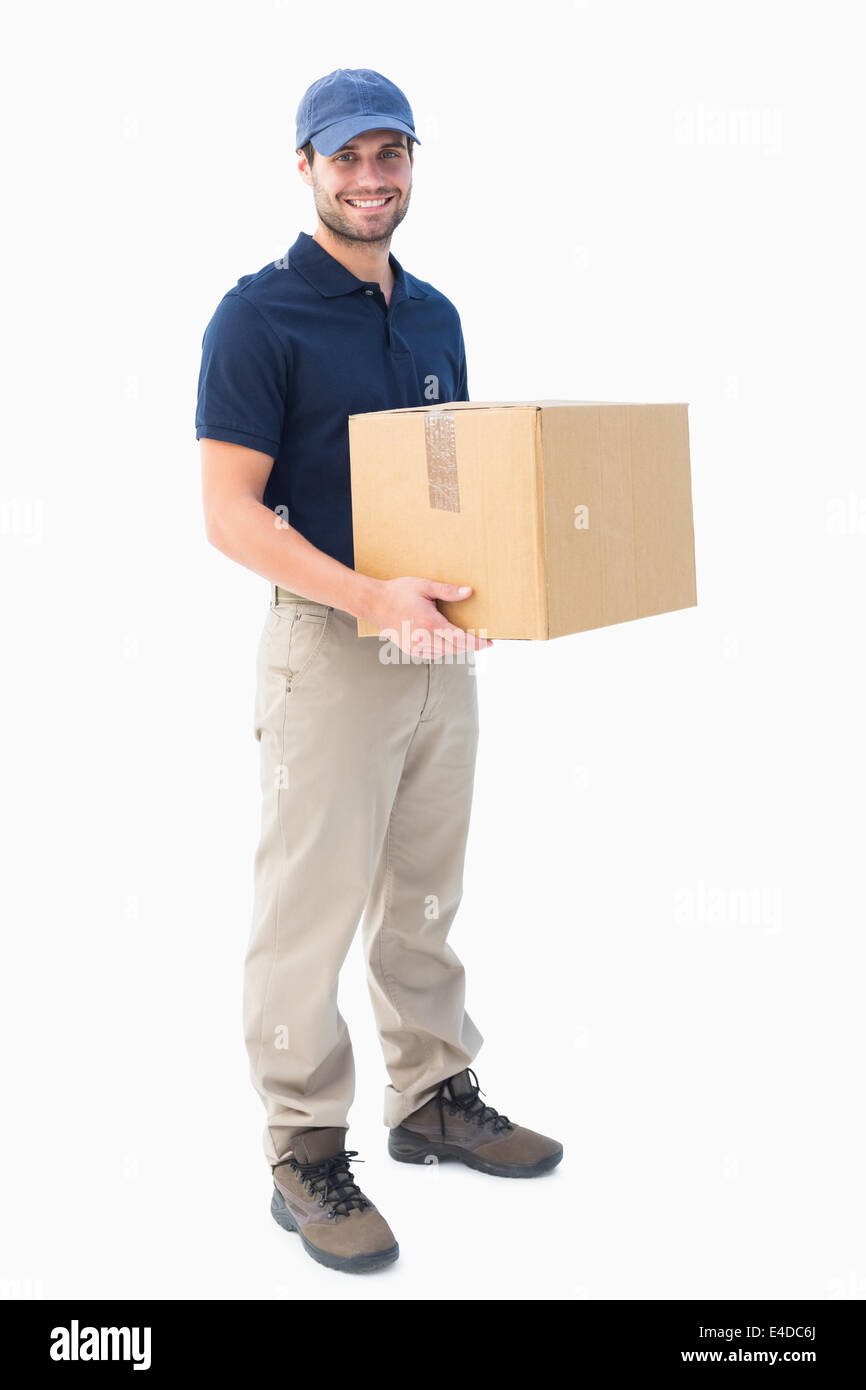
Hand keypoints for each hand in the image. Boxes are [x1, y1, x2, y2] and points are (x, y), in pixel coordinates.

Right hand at [367, 577, 493, 657]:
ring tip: (464, 640)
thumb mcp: (425, 586)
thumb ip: (448, 591)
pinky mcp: (410, 649)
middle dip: (469, 646)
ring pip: (444, 653)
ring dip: (456, 648)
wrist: (375, 603)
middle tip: (480, 640)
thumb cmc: (399, 592)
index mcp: (431, 624)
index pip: (460, 640)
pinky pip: (432, 654)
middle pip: (455, 649)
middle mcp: (424, 639)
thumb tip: (469, 592)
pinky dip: (442, 650)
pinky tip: (444, 641)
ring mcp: (416, 646)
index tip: (489, 643)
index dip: (477, 643)